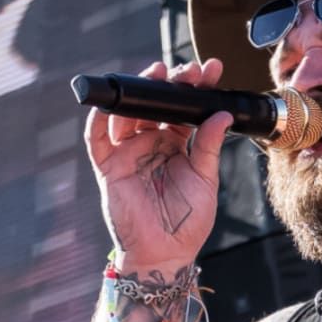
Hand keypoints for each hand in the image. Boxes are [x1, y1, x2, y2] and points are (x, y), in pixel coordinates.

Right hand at [84, 57, 232, 276]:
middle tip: (185, 69)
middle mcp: (150, 144)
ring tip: (155, 74)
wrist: (167, 252)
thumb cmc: (189, 221)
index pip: (183, 110)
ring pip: (126, 115)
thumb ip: (208, 146)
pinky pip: (97, 140)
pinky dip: (99, 121)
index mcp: (175, 145)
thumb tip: (223, 114)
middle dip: (168, 84)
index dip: (194, 89)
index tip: (209, 69)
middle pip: (153, 105)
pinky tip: (109, 105)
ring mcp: (128, 153)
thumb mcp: (205, 179)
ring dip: (137, 93)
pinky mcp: (109, 167)